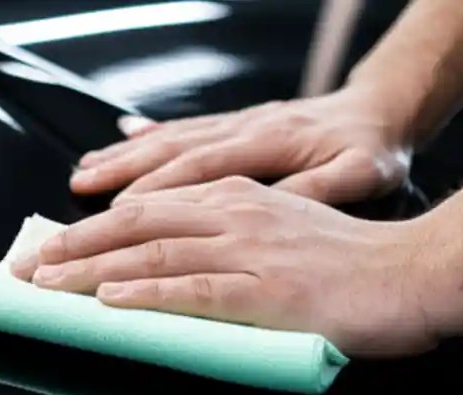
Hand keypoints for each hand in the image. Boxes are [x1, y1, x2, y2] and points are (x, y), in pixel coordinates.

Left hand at [12, 177, 438, 357]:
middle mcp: (236, 214)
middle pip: (137, 224)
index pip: (150, 208)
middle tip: (25, 267)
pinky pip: (194, 289)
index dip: (93, 228)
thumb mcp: (284, 242)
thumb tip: (179, 275)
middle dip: (73, 245)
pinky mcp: (268, 289)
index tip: (51, 247)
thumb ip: (231, 251)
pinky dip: (146, 294)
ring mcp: (250, 250)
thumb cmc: (354, 269)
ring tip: (46, 284)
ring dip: (91, 270)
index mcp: (238, 199)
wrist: (418, 273)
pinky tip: (110, 300)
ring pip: (152, 253)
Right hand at [71, 86, 410, 205]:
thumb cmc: (375, 150)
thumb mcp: (363, 175)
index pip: (200, 168)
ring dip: (121, 158)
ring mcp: (235, 125)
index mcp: (271, 144)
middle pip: (168, 155)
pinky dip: (145, 138)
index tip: (117, 215)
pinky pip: (180, 131)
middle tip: (78, 199)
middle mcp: (244, 129)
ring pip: (167, 141)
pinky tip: (120, 142)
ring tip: (81, 175)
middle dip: (117, 178)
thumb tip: (274, 201)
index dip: (156, 192)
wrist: (384, 111)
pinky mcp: (233, 127)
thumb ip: (316, 189)